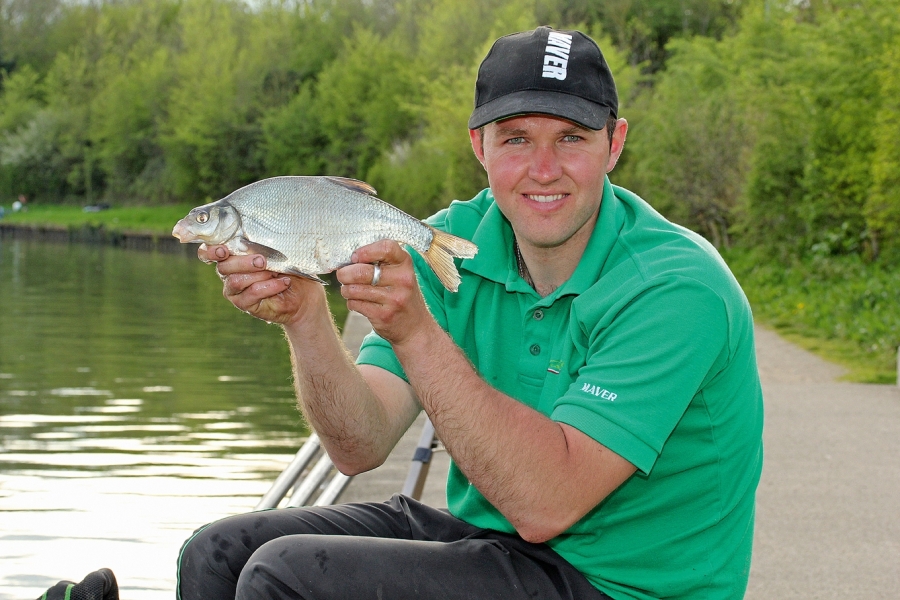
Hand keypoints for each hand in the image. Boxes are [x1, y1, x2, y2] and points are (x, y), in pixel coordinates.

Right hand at [198, 244, 326, 325]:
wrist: (302, 293)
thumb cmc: (287, 267)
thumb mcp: (274, 251)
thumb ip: (259, 245)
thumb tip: (251, 242)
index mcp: (231, 256)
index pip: (208, 253)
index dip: (210, 251)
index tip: (223, 250)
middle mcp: (228, 273)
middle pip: (224, 266)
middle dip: (243, 262)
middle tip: (262, 260)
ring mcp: (234, 290)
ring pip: (235, 281)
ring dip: (258, 275)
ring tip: (275, 272)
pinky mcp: (244, 304)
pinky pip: (252, 293)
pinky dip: (269, 286)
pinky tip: (283, 282)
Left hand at [336, 240, 433, 345]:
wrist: (415, 327)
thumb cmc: (401, 294)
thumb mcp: (399, 273)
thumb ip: (381, 262)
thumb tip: (348, 259)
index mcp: (405, 263)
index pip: (386, 248)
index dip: (365, 251)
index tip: (355, 257)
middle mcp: (402, 280)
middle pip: (362, 272)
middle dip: (345, 273)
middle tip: (342, 275)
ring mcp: (394, 299)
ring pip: (354, 289)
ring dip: (346, 289)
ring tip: (349, 290)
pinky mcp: (384, 315)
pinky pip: (355, 304)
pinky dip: (351, 302)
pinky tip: (357, 302)